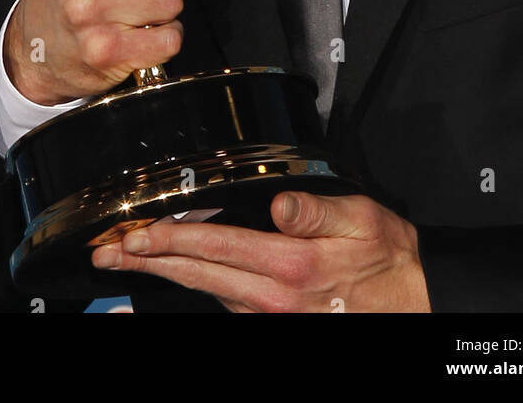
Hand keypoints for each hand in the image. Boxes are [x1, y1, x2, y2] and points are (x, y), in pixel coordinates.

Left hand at [91, 192, 431, 312]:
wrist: (415, 302)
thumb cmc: (388, 260)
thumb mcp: (361, 221)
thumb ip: (316, 210)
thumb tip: (280, 202)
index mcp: (288, 267)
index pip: (214, 246)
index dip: (169, 239)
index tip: (134, 234)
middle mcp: (271, 297)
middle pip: (196, 275)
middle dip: (148, 262)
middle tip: (107, 254)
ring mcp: (270, 314)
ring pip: (205, 289)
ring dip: (166, 273)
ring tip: (131, 257)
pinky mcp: (274, 319)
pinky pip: (224, 302)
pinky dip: (196, 285)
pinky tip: (181, 274)